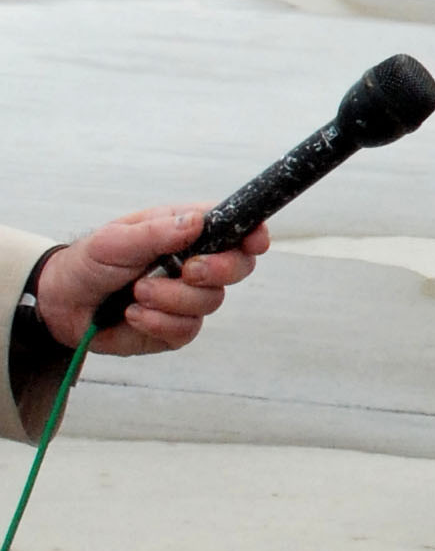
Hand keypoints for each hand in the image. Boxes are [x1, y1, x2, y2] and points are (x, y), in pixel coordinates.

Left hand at [35, 208, 267, 354]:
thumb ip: (157, 232)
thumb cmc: (89, 263)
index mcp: (185, 232)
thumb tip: (196, 221)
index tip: (254, 241)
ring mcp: (188, 298)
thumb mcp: (116, 239)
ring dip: (170, 299)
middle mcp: (194, 264)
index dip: (251, 233)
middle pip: (238, 267)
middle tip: (187, 271)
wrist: (64, 304)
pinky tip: (134, 314)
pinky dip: (157, 322)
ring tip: (137, 293)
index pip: (233, 228)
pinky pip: (186, 329)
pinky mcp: (178, 328)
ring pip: (210, 302)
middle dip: (217, 270)